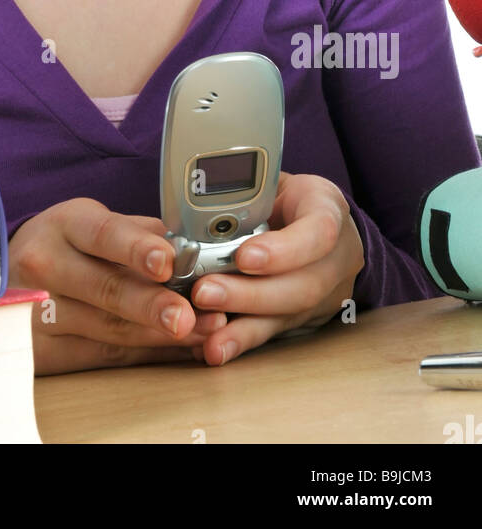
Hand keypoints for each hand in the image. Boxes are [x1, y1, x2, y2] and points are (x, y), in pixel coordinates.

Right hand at [8, 197, 229, 375]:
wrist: (1, 274)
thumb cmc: (61, 244)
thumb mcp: (90, 224)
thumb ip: (138, 233)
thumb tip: (189, 248)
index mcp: (65, 226)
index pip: (103, 236)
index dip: (136, 249)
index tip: (166, 261)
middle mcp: (46, 266)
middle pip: (104, 289)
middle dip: (150, 305)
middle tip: (186, 316)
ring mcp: (38, 313)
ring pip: (107, 330)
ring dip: (158, 335)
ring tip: (199, 332)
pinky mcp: (42, 350)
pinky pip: (102, 356)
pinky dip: (144, 354)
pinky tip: (176, 350)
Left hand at [188, 171, 364, 365]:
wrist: (312, 217)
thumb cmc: (282, 194)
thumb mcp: (272, 179)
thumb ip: (243, 190)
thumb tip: (192, 202)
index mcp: (328, 209)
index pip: (318, 230)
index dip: (284, 250)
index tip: (244, 257)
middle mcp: (337, 255)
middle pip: (304, 284)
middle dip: (251, 294)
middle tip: (205, 293)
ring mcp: (327, 291)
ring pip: (290, 314)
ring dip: (245, 326)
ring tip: (207, 334)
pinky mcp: (306, 316)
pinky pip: (276, 331)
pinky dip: (242, 341)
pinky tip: (214, 349)